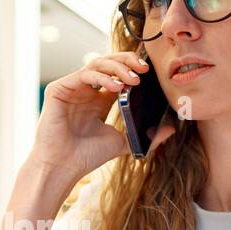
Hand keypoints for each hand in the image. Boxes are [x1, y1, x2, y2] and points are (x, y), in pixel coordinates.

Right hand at [28, 51, 151, 184]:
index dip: (132, 68)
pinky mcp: (58, 89)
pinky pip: (82, 74)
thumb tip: (172, 129)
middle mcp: (85, 91)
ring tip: (133, 80)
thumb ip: (147, 136)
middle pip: (107, 63)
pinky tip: (116, 87)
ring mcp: (71, 88)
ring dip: (117, 68)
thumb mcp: (124, 143)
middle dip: (127, 62)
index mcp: (98, 100)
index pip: (116, 74)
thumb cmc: (87, 156)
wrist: (63, 167)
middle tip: (144, 69)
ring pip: (95, 64)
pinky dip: (101, 76)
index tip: (149, 72)